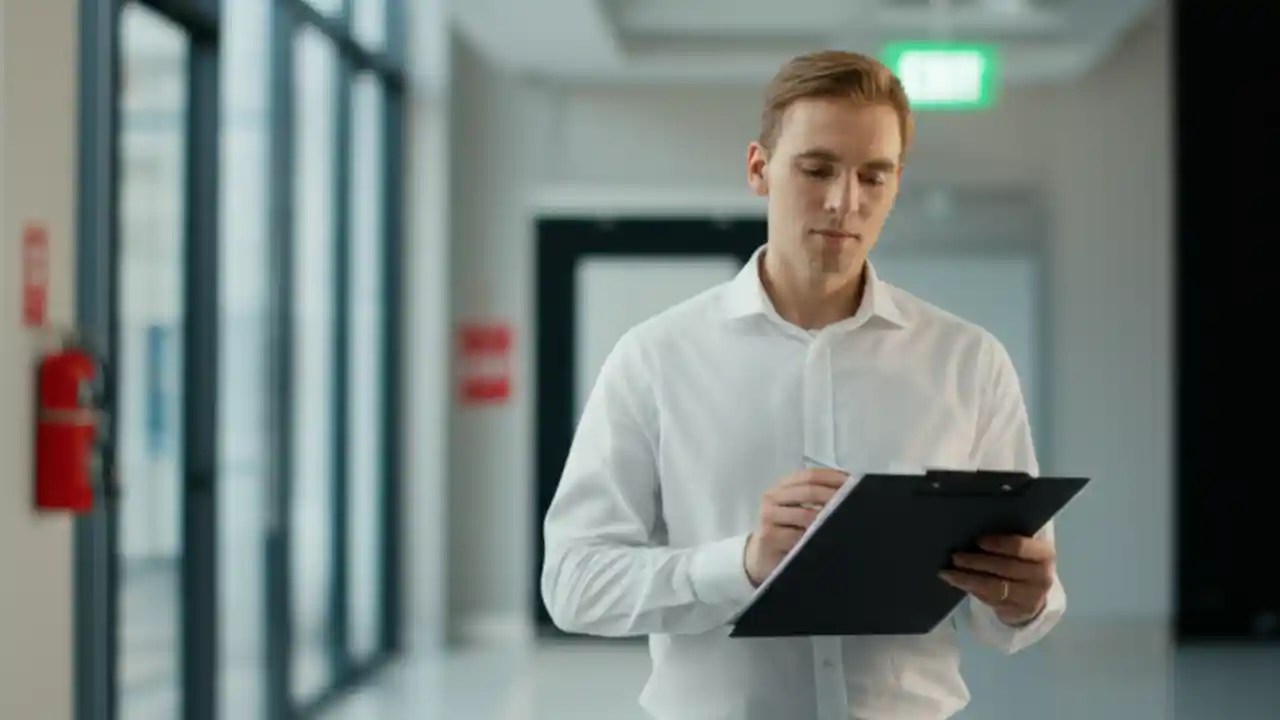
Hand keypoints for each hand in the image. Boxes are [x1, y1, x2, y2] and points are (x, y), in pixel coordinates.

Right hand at [744, 469, 847, 586]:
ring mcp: (769, 516)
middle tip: (856, 502)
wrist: (760, 556)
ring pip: (806, 515)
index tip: (854, 483)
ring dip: (828, 519)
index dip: (833, 477)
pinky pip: (798, 536)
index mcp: (782, 486)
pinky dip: (815, 537)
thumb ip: (816, 498)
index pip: (810, 475)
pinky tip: (828, 539)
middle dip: (835, 496)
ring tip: (847, 522)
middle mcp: (772, 497)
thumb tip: (848, 489)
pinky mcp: (769, 537)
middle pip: (809, 491)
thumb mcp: (797, 510)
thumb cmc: (785, 531)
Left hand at [939, 534, 1055, 625]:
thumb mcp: (1024, 546)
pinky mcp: (1017, 612)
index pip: (1021, 547)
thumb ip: (1008, 537)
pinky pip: (991, 600)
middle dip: (977, 562)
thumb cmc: (1022, 559)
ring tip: (949, 572)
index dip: (999, 544)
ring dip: (969, 579)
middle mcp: (1042, 577)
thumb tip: (974, 527)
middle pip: (1005, 568)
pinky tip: (956, 582)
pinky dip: (971, 589)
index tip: (978, 540)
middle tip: (955, 556)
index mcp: (1045, 554)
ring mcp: (1031, 598)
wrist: (1034, 590)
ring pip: (996, 588)